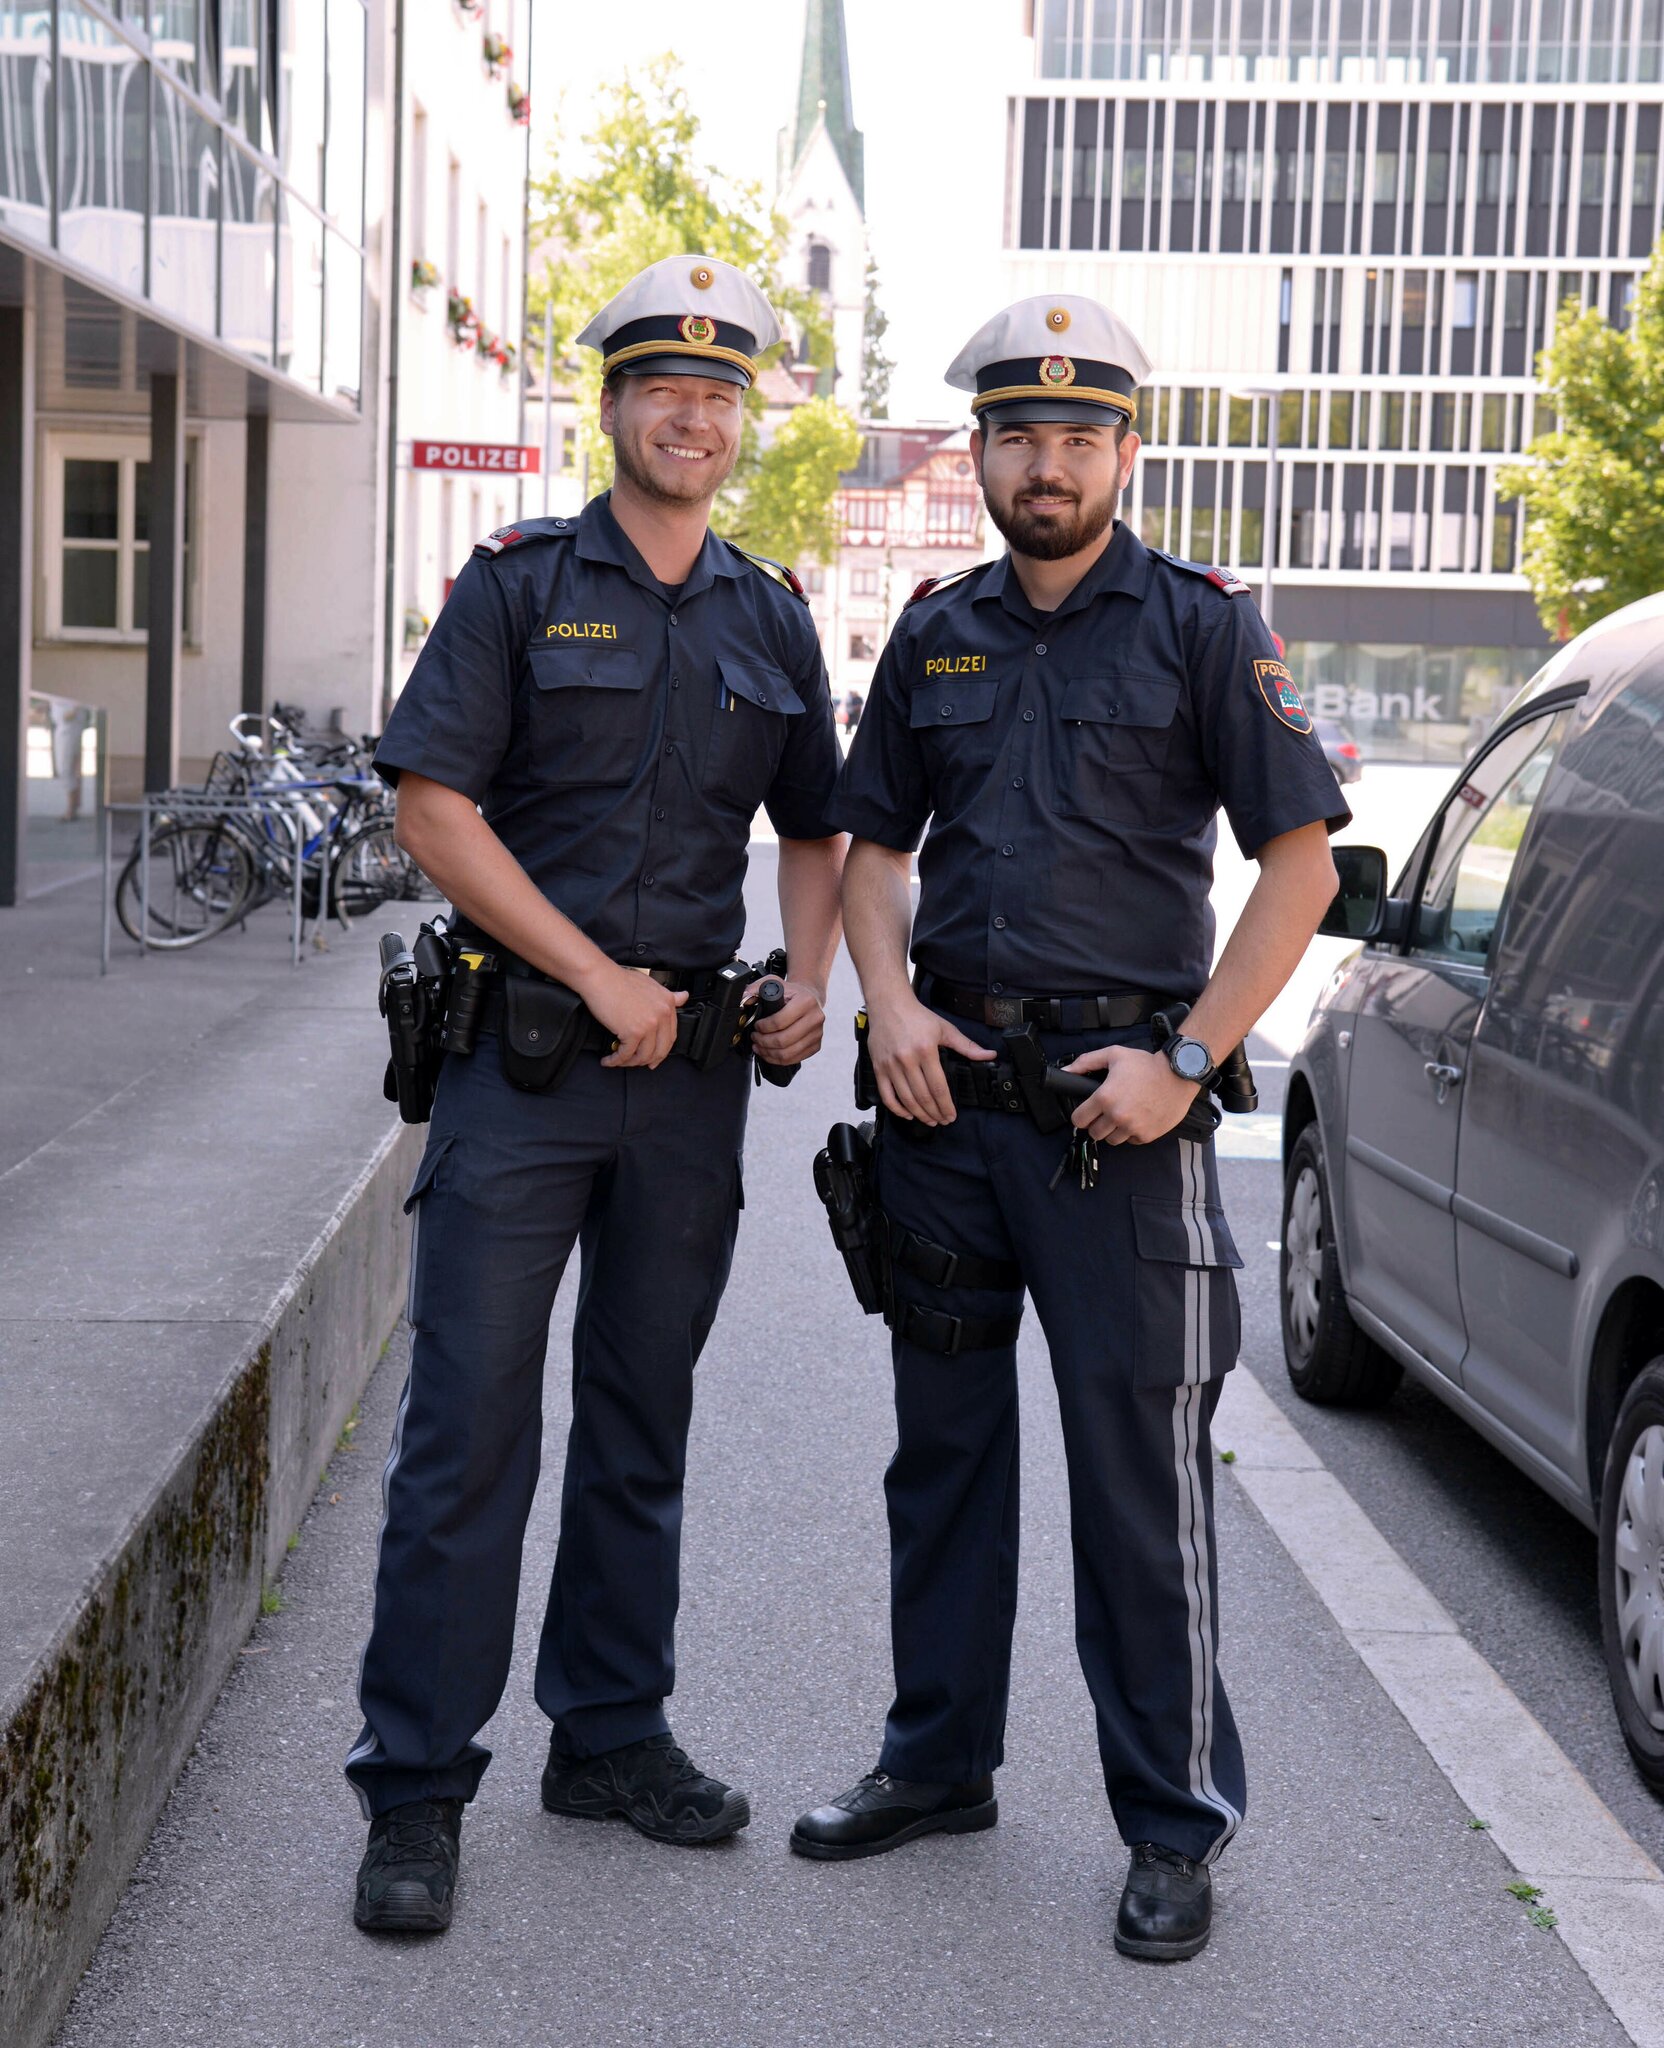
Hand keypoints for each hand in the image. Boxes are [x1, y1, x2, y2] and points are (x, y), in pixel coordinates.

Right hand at [586, 965, 687, 1069]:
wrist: (600, 978)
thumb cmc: (619, 980)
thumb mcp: (650, 984)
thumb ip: (668, 995)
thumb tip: (684, 996)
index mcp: (667, 1004)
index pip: (671, 1036)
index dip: (662, 1050)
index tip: (655, 1057)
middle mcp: (662, 1015)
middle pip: (661, 1050)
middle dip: (648, 1060)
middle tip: (638, 1064)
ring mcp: (649, 1025)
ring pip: (644, 1055)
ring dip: (630, 1062)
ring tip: (619, 1060)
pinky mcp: (633, 1032)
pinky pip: (626, 1054)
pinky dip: (616, 1060)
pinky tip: (609, 1060)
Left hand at [748, 977, 826, 1066]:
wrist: (810, 998)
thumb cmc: (790, 993)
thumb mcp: (773, 983)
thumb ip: (755, 989)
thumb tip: (743, 999)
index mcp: (806, 1001)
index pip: (779, 1021)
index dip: (763, 1027)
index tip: (756, 1026)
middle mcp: (815, 1018)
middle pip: (783, 1040)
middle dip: (763, 1041)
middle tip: (755, 1037)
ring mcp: (817, 1034)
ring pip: (788, 1053)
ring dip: (768, 1052)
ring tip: (759, 1047)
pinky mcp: (816, 1045)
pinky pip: (794, 1059)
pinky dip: (778, 1059)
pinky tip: (769, 1052)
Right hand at [867, 991, 995, 1124]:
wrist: (888, 1004)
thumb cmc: (916, 1016)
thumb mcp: (945, 1029)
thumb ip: (967, 1046)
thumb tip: (989, 1055)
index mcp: (925, 1050)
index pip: (938, 1087)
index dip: (946, 1106)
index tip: (951, 1115)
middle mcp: (907, 1060)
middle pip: (923, 1097)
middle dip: (935, 1113)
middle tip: (942, 1121)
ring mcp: (890, 1065)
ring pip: (906, 1099)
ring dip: (919, 1114)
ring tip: (929, 1120)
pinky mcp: (879, 1068)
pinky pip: (887, 1095)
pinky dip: (897, 1109)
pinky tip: (908, 1114)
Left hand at [1064, 1045, 1200, 1145]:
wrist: (1178, 1075)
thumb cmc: (1146, 1064)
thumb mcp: (1114, 1055)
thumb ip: (1087, 1062)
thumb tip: (1066, 1071)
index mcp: (1105, 1098)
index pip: (1079, 1120)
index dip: (1080, 1115)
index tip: (1086, 1112)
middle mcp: (1117, 1116)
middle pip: (1094, 1133)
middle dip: (1096, 1124)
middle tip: (1105, 1113)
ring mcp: (1133, 1128)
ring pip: (1111, 1140)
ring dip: (1113, 1130)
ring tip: (1121, 1116)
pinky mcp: (1147, 1135)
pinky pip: (1131, 1141)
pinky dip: (1131, 1133)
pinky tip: (1137, 1119)